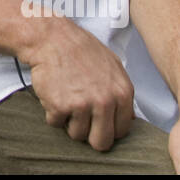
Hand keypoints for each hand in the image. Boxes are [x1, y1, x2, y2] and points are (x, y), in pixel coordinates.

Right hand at [21, 16, 134, 150]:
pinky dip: (52, 112)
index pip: (122, 130)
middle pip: (101, 142)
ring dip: (69, 122)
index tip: (99, 123)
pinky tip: (54, 94)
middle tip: (82, 121)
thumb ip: (121, 93)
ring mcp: (82, 105)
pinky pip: (55, 123)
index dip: (108, 128)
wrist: (51, 38)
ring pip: (77, 135)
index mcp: (122, 93)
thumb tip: (129, 118)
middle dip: (91, 135)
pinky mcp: (59, 107)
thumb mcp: (112, 66)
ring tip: (66, 100)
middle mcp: (105, 101)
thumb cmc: (80, 49)